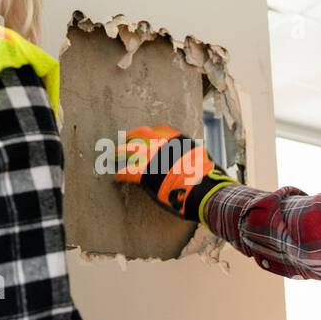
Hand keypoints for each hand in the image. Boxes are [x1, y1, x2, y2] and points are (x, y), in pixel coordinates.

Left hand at [114, 124, 235, 221]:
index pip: (160, 129)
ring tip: (113, 156)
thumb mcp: (202, 157)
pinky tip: (117, 177)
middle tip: (124, 140)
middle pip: (141, 133)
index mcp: (178, 138)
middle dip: (131, 136)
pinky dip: (121, 174)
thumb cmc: (207, 178)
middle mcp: (162, 143)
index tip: (146, 135)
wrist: (203, 190)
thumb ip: (192, 153)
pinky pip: (126, 172)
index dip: (151, 133)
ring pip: (129, 150)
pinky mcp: (143, 173)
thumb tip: (194, 155)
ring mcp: (151, 157)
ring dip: (120, 153)